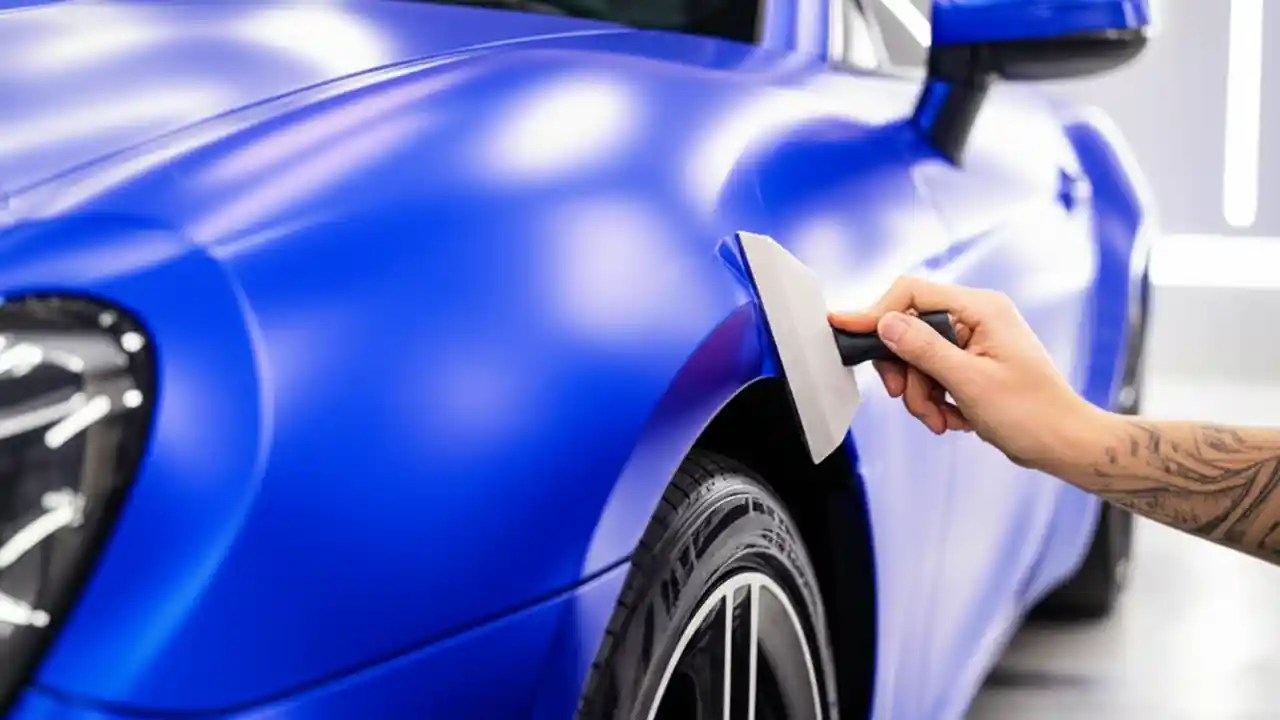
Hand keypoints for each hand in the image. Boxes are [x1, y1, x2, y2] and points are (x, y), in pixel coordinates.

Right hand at [829, 277, 1107, 468]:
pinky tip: (953, 419)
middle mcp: (977, 318)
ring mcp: (975, 341)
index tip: (845, 328)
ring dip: (920, 393)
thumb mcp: (969, 381)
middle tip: (907, 398)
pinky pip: (933, 374)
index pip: (912, 293)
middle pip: (910, 329)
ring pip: (918, 358)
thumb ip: (923, 349)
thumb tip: (885, 323)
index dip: (876, 312)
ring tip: (940, 419)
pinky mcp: (972, 364)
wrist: (1064, 443)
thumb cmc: (1032, 413)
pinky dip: (935, 400)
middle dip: (904, 370)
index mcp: (981, 309)